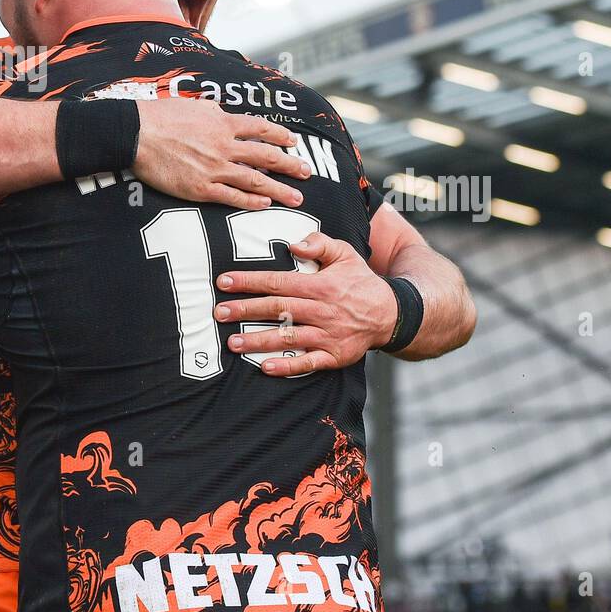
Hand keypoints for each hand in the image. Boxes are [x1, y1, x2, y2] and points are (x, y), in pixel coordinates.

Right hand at [134, 100, 310, 208]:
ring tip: (296, 198)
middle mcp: (225, 146)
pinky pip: (233, 197)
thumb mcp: (194, 106)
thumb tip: (226, 114)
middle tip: (306, 172)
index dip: (281, 135)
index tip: (293, 142)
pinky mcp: (201, 188)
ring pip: (255, 180)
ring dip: (279, 190)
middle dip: (290, 165)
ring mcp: (214, 168)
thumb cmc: (160, 116)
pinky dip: (251, 201)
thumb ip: (215, 112)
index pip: (261, 129)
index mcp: (223, 122)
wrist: (134, 134)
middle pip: (266, 157)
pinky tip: (265, 205)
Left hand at [214, 232, 397, 376]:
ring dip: (259, 341)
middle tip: (219, 312)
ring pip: (288, 338)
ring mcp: (328, 335)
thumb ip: (319, 243)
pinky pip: (309, 363)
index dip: (250, 282)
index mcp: (321, 285)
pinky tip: (266, 368)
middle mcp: (322, 311)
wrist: (391, 313)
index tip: (225, 282)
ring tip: (233, 343)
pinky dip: (288, 367)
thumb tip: (293, 245)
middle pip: (277, 309)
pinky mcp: (335, 356)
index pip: (278, 282)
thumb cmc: (361, 282)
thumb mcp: (346, 253)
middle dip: (246, 311)